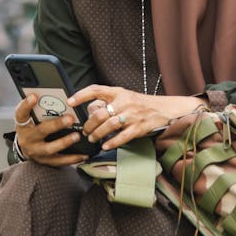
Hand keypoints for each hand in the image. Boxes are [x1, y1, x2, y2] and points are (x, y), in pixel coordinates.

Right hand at [12, 94, 89, 165]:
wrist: (26, 148)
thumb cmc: (31, 127)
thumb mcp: (29, 117)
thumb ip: (37, 107)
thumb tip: (48, 93)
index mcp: (23, 125)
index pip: (21, 113)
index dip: (26, 105)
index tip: (34, 96)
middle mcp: (27, 139)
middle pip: (41, 131)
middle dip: (56, 124)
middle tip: (70, 118)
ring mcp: (36, 152)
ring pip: (50, 148)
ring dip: (65, 142)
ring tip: (77, 136)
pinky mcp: (45, 161)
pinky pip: (59, 161)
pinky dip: (72, 159)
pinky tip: (83, 155)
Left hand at [69, 85, 206, 151]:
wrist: (164, 109)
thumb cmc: (140, 104)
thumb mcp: (124, 97)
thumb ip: (108, 102)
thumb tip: (90, 109)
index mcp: (118, 92)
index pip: (96, 90)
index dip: (81, 95)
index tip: (70, 101)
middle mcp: (124, 102)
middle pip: (100, 113)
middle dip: (89, 124)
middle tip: (85, 131)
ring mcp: (132, 115)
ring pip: (109, 125)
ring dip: (97, 134)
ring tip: (92, 138)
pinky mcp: (138, 128)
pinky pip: (122, 137)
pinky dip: (111, 142)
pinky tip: (105, 146)